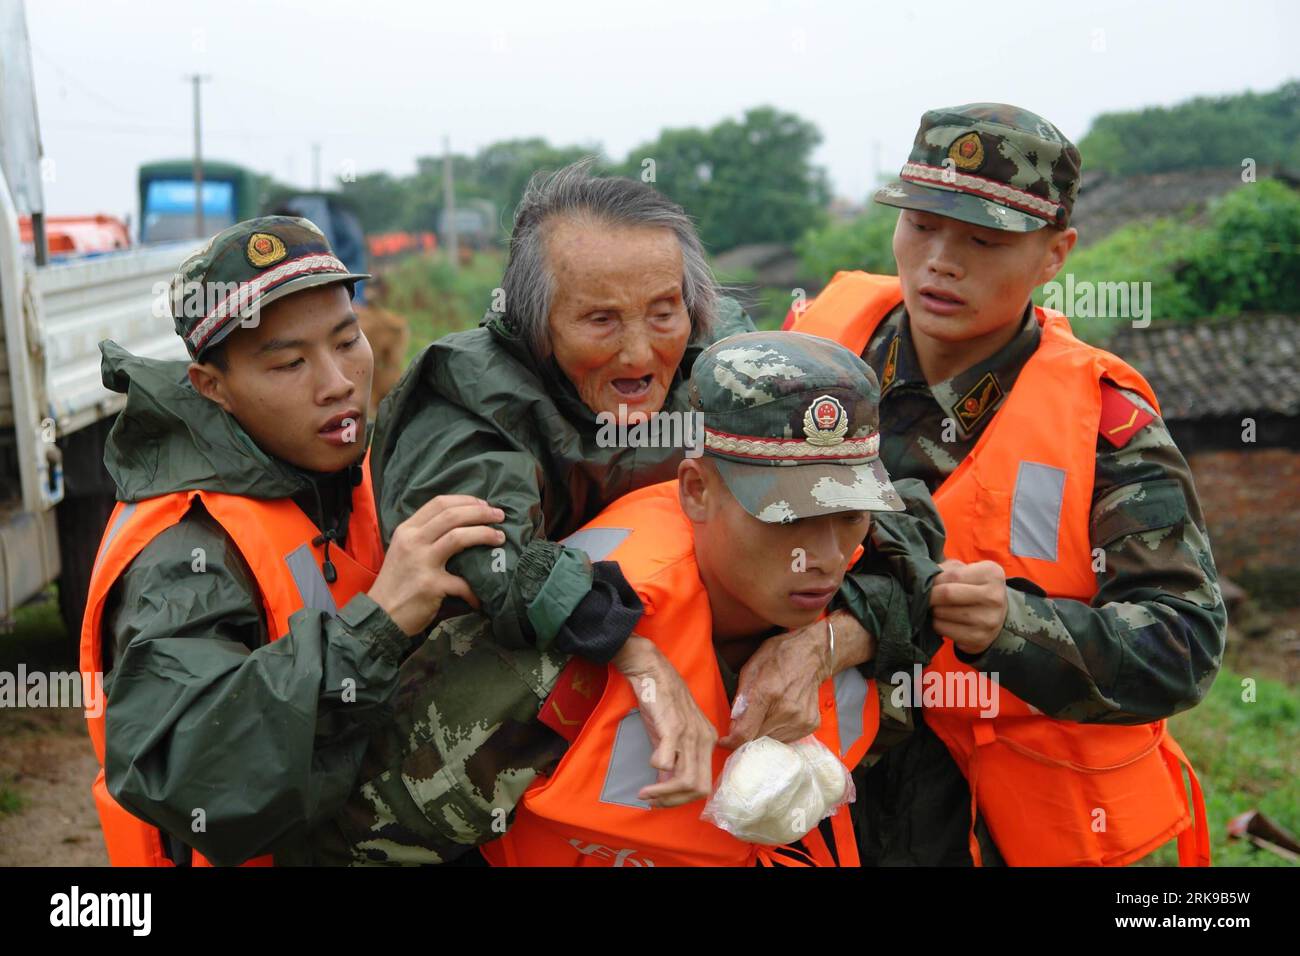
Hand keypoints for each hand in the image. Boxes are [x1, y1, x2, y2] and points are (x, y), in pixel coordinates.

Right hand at [367, 495, 504, 635]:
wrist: (381, 616)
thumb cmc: (396, 584)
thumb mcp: (403, 551)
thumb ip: (425, 536)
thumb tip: (460, 526)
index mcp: (407, 530)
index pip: (439, 503)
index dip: (466, 500)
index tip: (484, 504)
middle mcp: (413, 542)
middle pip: (452, 515)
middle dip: (481, 512)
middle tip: (499, 516)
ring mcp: (421, 562)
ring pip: (459, 537)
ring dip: (485, 534)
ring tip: (499, 538)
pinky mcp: (430, 585)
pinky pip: (462, 582)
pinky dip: (475, 590)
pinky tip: (480, 597)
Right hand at [612, 636, 716, 808]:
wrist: (651, 671)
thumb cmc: (660, 702)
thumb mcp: (670, 735)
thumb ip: (672, 760)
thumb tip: (665, 787)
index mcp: (707, 741)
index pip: (704, 784)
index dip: (682, 798)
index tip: (661, 800)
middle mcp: (704, 739)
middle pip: (699, 787)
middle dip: (674, 800)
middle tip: (653, 800)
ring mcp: (690, 733)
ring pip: (686, 780)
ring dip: (663, 792)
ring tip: (646, 793)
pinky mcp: (673, 727)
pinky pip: (668, 761)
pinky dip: (657, 770)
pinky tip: (648, 766)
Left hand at [930, 559, 1007, 655]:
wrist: (995, 616)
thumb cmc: (974, 588)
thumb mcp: (966, 571)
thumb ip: (946, 569)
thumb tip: (922, 576)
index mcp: (991, 574)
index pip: (952, 575)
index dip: (935, 579)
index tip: (929, 583)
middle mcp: (994, 597)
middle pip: (947, 594)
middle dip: (930, 595)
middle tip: (926, 596)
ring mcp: (988, 620)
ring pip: (942, 612)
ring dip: (932, 610)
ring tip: (936, 607)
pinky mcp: (978, 638)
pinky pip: (942, 629)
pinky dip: (936, 624)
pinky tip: (943, 620)